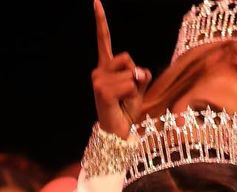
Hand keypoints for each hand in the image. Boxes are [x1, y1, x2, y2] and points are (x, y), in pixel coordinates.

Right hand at [92, 0, 149, 139]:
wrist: (117, 133)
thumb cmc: (126, 111)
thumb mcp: (138, 89)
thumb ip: (140, 75)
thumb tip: (138, 72)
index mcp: (105, 68)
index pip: (104, 41)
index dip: (100, 21)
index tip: (96, 1)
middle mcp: (98, 71)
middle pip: (127, 58)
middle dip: (134, 74)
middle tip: (127, 94)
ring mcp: (98, 81)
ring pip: (130, 73)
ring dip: (134, 89)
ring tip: (124, 102)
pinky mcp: (102, 90)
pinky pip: (129, 85)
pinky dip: (132, 95)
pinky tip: (121, 104)